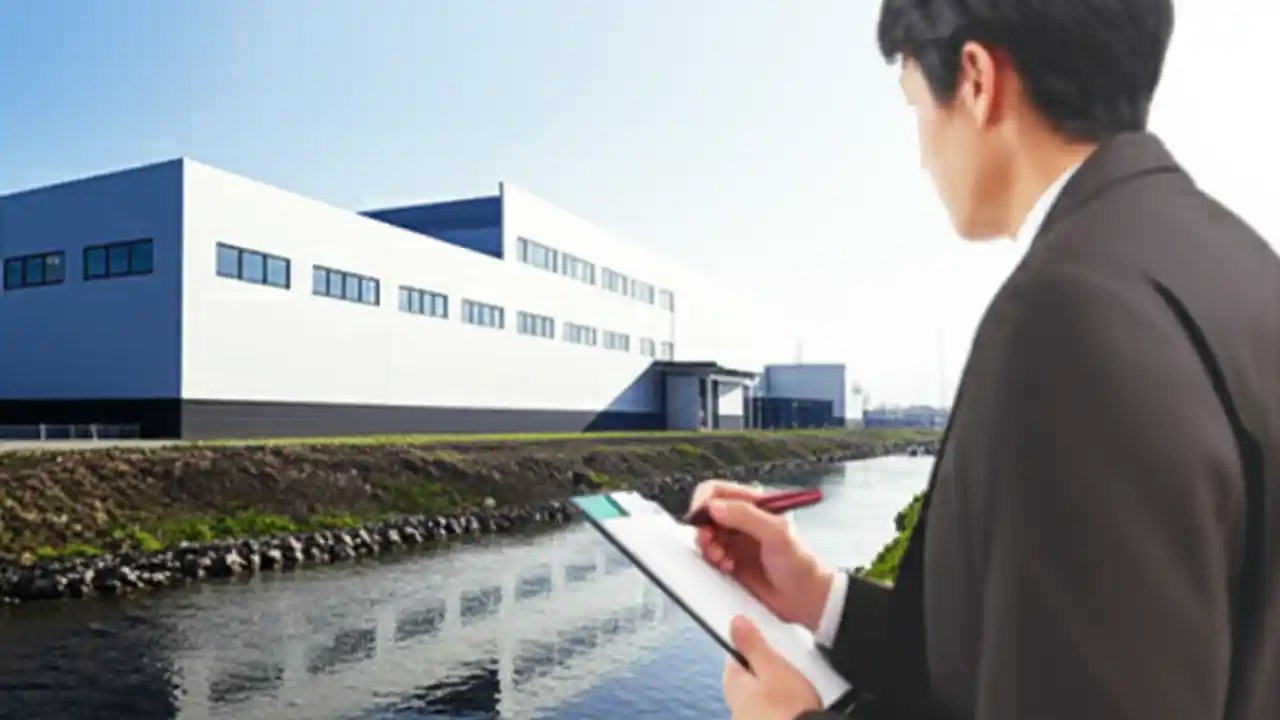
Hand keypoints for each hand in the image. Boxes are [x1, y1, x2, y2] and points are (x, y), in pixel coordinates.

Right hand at [689, 480, 832, 630]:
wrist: (806, 599)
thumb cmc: (798, 563)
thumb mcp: (776, 533)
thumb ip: (745, 515)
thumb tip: (712, 506)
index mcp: (754, 503)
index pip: (717, 491)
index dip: (704, 501)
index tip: (701, 519)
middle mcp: (742, 519)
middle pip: (706, 514)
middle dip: (705, 529)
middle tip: (712, 544)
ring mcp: (736, 541)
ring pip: (706, 535)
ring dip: (709, 547)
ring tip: (723, 560)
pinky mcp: (731, 561)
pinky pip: (710, 556)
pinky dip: (713, 561)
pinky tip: (729, 568)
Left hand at [723, 615, 822, 719]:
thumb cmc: (787, 706)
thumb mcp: (772, 666)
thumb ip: (751, 644)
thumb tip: (734, 622)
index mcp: (732, 682)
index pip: (734, 653)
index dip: (752, 644)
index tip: (771, 642)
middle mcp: (734, 703)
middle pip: (747, 674)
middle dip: (765, 667)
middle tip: (788, 665)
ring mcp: (747, 718)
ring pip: (760, 692)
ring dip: (775, 687)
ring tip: (795, 686)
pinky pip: (770, 709)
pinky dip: (781, 704)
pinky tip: (795, 705)